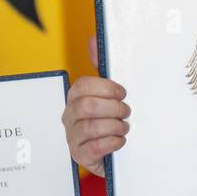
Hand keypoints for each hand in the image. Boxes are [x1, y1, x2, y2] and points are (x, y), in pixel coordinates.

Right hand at [61, 35, 129, 177]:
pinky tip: (120, 141)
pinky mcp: (80, 156)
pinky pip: (94, 147)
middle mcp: (70, 116)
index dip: (106, 88)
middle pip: (86, 106)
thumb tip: (94, 39)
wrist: (117, 153)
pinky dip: (112, 143)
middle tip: (127, 112)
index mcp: (76, 98)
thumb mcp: (110, 94)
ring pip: (91, 127)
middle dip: (113, 108)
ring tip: (124, 128)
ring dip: (115, 126)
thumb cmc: (112, 119)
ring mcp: (73, 137)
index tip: (123, 92)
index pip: (82, 85)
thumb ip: (102, 68)